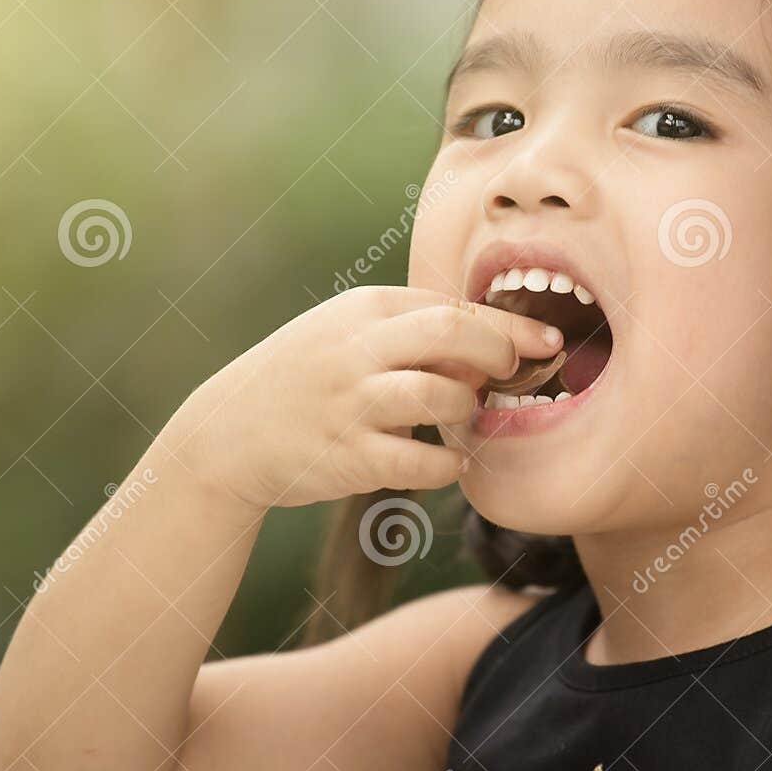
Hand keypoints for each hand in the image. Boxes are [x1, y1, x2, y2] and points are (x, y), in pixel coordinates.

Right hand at [159, 285, 562, 509]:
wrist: (226, 435)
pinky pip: (421, 461)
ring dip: (469, 409)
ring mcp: (350, 402)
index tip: (545, 340)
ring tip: (465, 419)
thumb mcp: (345, 335)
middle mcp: (357, 349)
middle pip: (451, 334)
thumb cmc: (303, 381)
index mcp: (364, 311)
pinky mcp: (346, 455)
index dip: (507, 324)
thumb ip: (409, 333)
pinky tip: (449, 462)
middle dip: (499, 352)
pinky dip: (448, 464)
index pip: (451, 306)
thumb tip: (489, 351)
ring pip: (440, 395)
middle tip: (512, 374)